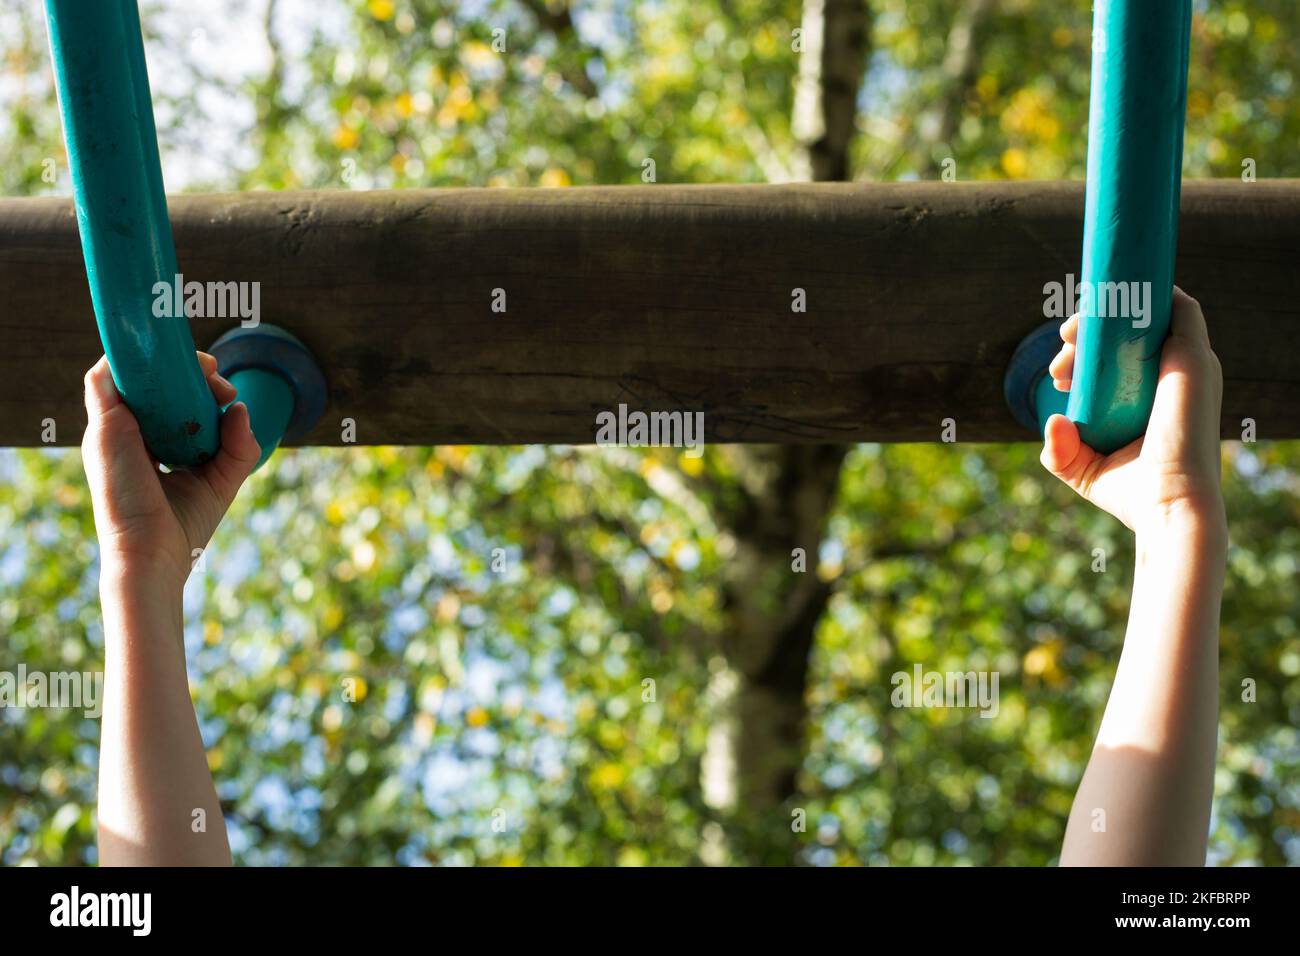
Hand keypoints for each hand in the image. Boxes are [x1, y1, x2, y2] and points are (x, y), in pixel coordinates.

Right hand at [82, 353, 260, 592]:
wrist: (153, 555)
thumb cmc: (183, 527)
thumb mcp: (221, 479)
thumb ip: (238, 445)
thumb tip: (239, 407)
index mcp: (149, 447)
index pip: (167, 403)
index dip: (198, 387)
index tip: (227, 393)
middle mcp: (126, 435)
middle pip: (150, 384)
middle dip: (187, 370)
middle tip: (217, 378)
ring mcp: (111, 429)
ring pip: (128, 374)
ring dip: (164, 361)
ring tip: (203, 369)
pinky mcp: (103, 427)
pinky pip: (102, 378)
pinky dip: (127, 358)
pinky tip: (163, 356)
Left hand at [1040, 287, 1225, 535]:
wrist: (1168, 504)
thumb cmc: (1133, 492)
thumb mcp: (1083, 468)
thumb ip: (1061, 450)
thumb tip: (1052, 421)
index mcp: (1155, 395)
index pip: (1121, 353)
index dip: (1083, 351)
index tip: (1058, 374)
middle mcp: (1175, 375)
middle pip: (1131, 329)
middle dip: (1085, 331)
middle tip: (1059, 360)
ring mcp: (1188, 363)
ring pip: (1151, 312)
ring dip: (1109, 308)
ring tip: (1070, 332)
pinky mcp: (1194, 357)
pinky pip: (1181, 308)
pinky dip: (1150, 291)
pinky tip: (1113, 295)